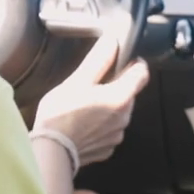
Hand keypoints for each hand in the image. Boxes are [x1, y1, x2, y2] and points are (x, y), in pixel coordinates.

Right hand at [33, 36, 150, 167]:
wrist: (51, 152)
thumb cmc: (61, 116)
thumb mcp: (77, 81)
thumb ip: (98, 60)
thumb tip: (112, 42)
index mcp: (121, 97)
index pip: (142, 74)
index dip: (135, 64)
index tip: (125, 61)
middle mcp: (124, 118)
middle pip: (128, 94)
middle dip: (115, 87)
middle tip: (92, 85)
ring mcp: (116, 135)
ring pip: (118, 113)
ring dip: (107, 107)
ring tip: (83, 106)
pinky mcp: (107, 149)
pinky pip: (108, 131)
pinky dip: (100, 126)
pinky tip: (82, 124)